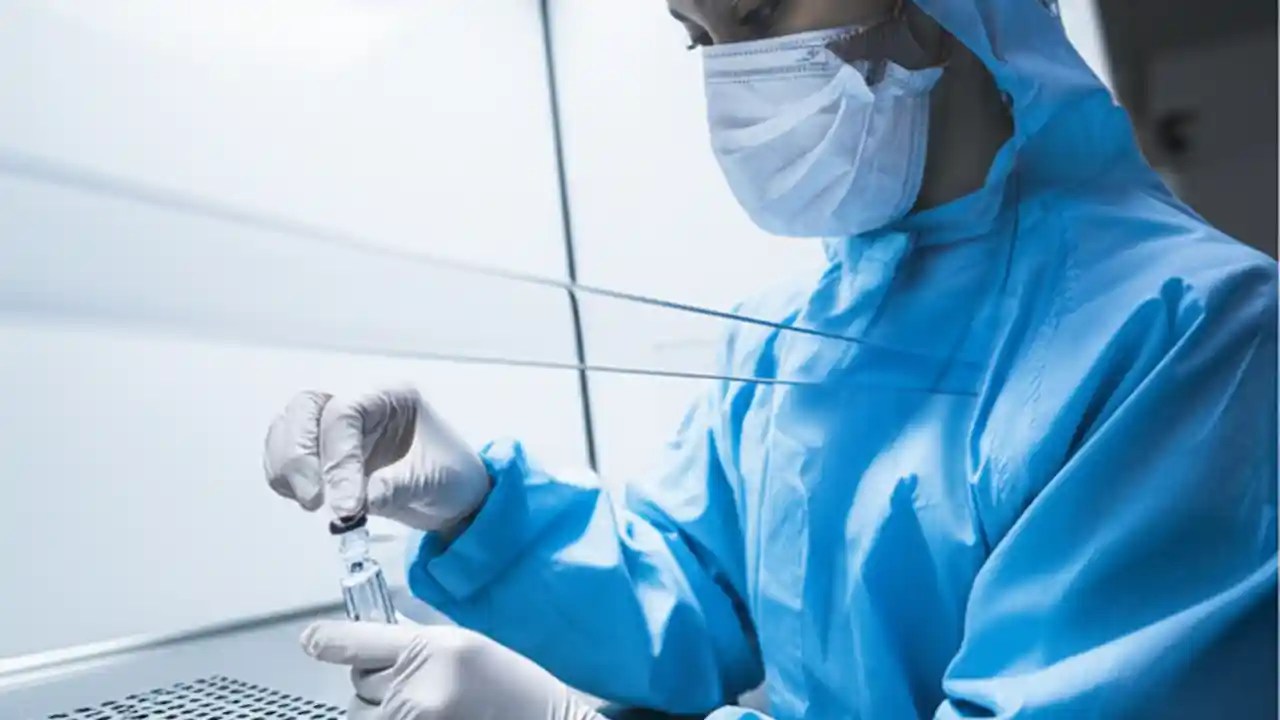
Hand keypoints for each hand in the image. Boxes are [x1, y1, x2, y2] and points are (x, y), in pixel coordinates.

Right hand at [263, 387, 490, 533]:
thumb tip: (350, 504)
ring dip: (287, 466)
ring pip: (288, 428)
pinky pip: (285, 454)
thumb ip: (393, 489)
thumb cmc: (452, 478)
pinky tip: (306, 499)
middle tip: (314, 500)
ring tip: (311, 502)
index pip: (345, 413)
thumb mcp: (433, 482)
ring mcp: (337, 428)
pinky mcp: (323, 453)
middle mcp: (359, 404)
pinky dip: (284, 476)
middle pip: (305, 409)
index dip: (337, 458)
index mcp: (390, 397)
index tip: (345, 503)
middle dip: (299, 455)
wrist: (455, 498)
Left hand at [300, 621, 603, 719]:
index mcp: (434, 649)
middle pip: (360, 683)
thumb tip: (356, 644)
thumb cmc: (512, 689)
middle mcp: (419, 687)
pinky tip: (431, 717)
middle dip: (378, 686)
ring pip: (363, 715)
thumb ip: (413, 646)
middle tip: (426, 689)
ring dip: (382, 713)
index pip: (361, 643)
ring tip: (433, 711)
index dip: (331, 641)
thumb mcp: (463, 648)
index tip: (311, 640)